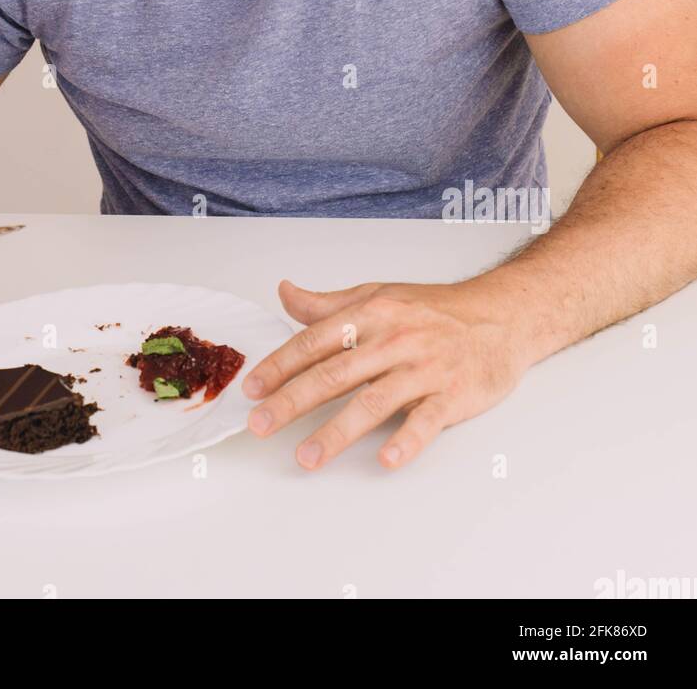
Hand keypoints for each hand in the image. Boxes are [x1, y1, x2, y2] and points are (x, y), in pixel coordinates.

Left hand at [242, 278, 529, 471]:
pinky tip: (385, 461)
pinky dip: (406, 441)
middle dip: (293, 401)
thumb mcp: (379, 295)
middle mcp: (394, 340)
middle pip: (335, 373)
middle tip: (261, 425)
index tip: (252, 388)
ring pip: (373, 402)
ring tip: (306, 457)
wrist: (502, 316)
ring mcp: (424, 369)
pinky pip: (426, 421)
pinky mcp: (453, 395)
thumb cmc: (435, 309)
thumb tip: (285, 294)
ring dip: (336, 432)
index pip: (316, 340)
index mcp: (373, 313)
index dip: (281, 364)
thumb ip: (329, 304)